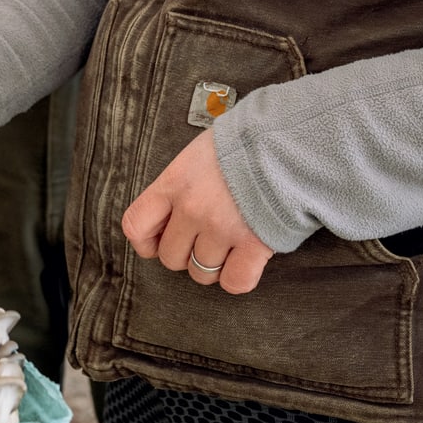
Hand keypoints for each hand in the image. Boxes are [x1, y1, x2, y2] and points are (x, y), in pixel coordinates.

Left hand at [121, 127, 273, 295]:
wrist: (286, 140)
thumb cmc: (244, 144)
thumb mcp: (199, 153)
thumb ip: (181, 184)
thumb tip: (172, 213)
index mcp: (174, 183)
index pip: (136, 226)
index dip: (146, 241)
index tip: (160, 239)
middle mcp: (192, 208)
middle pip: (171, 257)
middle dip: (186, 253)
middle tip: (206, 238)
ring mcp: (221, 228)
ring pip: (201, 273)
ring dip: (214, 265)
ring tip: (230, 243)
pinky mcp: (254, 244)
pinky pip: (235, 282)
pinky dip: (239, 277)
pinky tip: (247, 259)